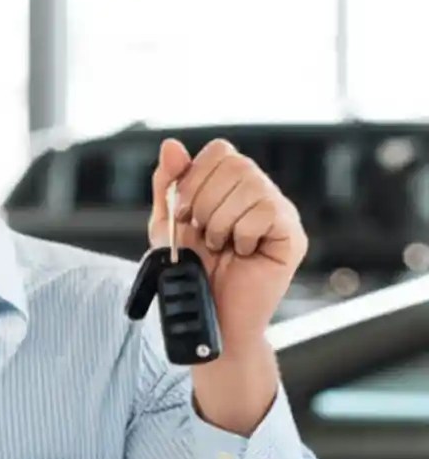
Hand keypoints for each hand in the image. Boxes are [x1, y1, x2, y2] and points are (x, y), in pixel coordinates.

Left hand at [148, 138, 307, 348]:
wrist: (207, 314)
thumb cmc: (191, 272)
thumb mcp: (166, 225)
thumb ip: (167, 184)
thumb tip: (171, 144)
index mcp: (231, 186)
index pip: (220, 151)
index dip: (195, 177)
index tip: (183, 213)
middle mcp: (260, 192)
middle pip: (235, 164)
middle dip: (204, 202)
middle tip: (202, 234)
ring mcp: (280, 212)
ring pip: (251, 185)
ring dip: (221, 221)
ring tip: (221, 246)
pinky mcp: (293, 235)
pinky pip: (267, 210)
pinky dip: (243, 234)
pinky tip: (242, 252)